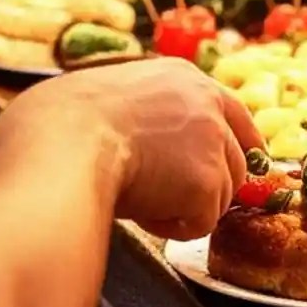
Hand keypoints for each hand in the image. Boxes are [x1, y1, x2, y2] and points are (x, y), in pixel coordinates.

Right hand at [0, 58, 263, 240]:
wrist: (60, 143)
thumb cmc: (59, 125)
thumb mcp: (107, 98)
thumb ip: (138, 113)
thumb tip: (131, 138)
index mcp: (182, 78)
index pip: (233, 112)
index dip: (241, 143)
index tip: (248, 163)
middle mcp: (207, 105)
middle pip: (234, 163)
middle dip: (205, 189)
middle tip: (168, 202)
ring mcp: (212, 143)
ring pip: (218, 198)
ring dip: (180, 208)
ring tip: (134, 199)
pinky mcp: (208, 183)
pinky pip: (198, 224)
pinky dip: (170, 228)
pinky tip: (137, 211)